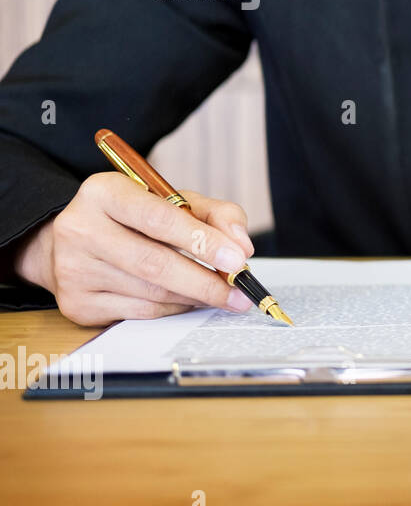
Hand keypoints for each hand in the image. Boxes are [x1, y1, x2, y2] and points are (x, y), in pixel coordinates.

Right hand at [12, 172, 256, 325]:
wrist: (76, 241)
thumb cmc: (134, 218)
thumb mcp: (173, 201)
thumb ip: (215, 214)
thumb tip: (241, 245)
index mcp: (103, 192)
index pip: (158, 219)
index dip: (202, 241)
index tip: (237, 260)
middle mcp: (80, 229)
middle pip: (155, 263)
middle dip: (206, 281)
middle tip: (240, 291)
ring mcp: (73, 270)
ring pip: (152, 293)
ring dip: (195, 297)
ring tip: (222, 294)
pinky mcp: (77, 303)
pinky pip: (141, 313)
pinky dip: (175, 308)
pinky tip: (191, 301)